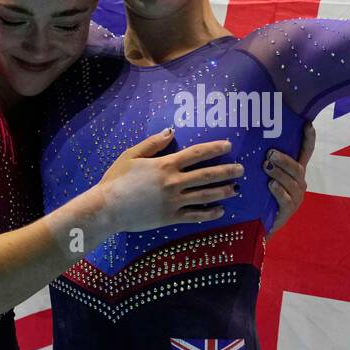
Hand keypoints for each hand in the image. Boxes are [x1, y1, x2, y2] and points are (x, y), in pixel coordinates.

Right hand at [96, 130, 242, 231]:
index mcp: (166, 164)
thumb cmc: (116, 180)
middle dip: (227, 171)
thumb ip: (153, 143)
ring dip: (223, 191)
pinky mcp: (171, 217)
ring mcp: (174, 201)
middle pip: (207, 175)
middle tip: (241, 169)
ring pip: (205, 195)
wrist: (107, 208)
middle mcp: (174, 182)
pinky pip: (196, 215)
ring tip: (236, 189)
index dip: (214, 148)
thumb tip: (171, 131)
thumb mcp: (131, 155)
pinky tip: (220, 211)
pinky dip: (210, 213)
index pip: (197, 154)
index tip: (229, 145)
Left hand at [265, 122, 315, 234]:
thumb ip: (264, 161)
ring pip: (293, 182)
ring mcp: (295, 198)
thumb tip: (252, 139)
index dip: (308, 139)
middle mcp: (298, 183)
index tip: (308, 124)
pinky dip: (279, 191)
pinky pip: (286, 199)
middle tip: (270, 153)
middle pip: (298, 167)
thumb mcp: (262, 175)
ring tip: (266, 166)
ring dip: (280, 172)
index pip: (305, 152)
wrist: (257, 225)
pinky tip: (271, 185)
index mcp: (294, 173)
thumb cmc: (260, 196)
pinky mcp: (288, 211)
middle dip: (285, 159)